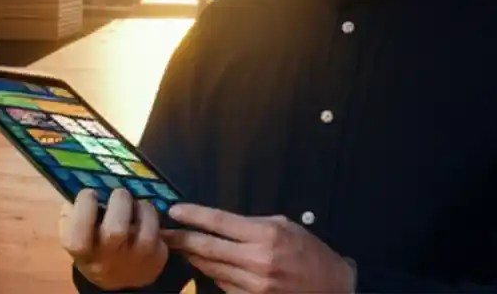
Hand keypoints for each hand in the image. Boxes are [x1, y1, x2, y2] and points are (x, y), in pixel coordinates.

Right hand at [59, 188, 169, 289]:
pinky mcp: (155, 261)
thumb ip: (75, 209)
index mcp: (81, 252)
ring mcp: (133, 263)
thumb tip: (86, 179)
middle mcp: (107, 261)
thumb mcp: (75, 231)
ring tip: (138, 203)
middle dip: (120, 202)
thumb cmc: (92, 243)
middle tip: (120, 193)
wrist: (116, 276)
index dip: (84, 208)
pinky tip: (147, 216)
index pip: (78, 237)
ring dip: (143, 209)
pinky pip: (161, 237)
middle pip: (116, 232)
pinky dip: (155, 220)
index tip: (90, 193)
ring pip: (145, 233)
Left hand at [161, 204, 355, 293]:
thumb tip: (220, 224)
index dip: (193, 215)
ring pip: (211, 268)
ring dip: (193, 257)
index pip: (219, 221)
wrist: (334, 289)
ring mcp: (254, 284)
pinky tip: (209, 267)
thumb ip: (252, 224)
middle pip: (207, 247)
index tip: (174, 211)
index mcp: (265, 235)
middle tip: (163, 233)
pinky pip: (223, 285)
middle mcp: (257, 260)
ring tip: (179, 248)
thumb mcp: (285, 226)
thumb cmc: (310, 252)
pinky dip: (214, 275)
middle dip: (181, 239)